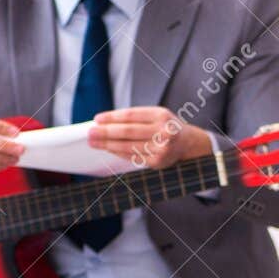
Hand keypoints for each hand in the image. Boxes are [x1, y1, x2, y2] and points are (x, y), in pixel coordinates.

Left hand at [88, 106, 213, 168]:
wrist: (187, 143)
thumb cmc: (166, 126)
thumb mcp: (156, 115)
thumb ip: (135, 117)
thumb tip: (105, 123)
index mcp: (162, 115)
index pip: (131, 116)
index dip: (112, 117)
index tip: (97, 119)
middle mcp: (163, 132)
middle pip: (128, 131)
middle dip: (106, 132)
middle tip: (90, 132)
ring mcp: (161, 149)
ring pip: (129, 146)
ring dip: (108, 144)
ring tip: (94, 142)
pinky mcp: (158, 162)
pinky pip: (133, 157)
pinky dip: (118, 153)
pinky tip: (108, 149)